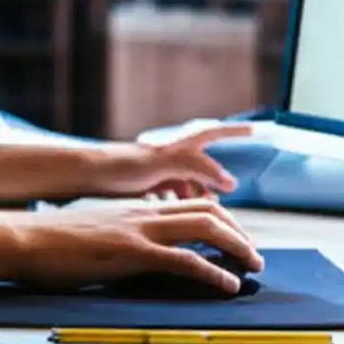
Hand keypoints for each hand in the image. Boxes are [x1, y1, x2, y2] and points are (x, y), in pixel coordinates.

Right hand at [11, 199, 262, 292]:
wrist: (23, 240)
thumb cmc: (50, 243)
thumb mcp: (96, 235)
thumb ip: (122, 239)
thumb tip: (135, 256)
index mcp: (137, 210)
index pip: (192, 206)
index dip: (222, 221)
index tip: (235, 241)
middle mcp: (144, 214)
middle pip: (208, 212)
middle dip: (240, 233)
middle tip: (254, 257)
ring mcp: (140, 231)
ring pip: (206, 229)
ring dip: (237, 248)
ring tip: (253, 268)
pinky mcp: (132, 253)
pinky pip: (184, 260)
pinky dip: (213, 272)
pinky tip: (228, 285)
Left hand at [89, 125, 250, 198]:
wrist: (86, 175)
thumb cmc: (121, 165)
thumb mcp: (165, 164)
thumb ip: (199, 170)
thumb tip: (230, 182)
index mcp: (178, 145)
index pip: (214, 135)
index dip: (235, 134)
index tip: (256, 131)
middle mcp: (171, 155)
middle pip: (203, 165)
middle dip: (214, 178)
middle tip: (224, 191)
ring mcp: (160, 171)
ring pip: (188, 183)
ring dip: (195, 195)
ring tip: (198, 209)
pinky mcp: (147, 186)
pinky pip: (171, 194)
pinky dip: (176, 203)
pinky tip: (172, 211)